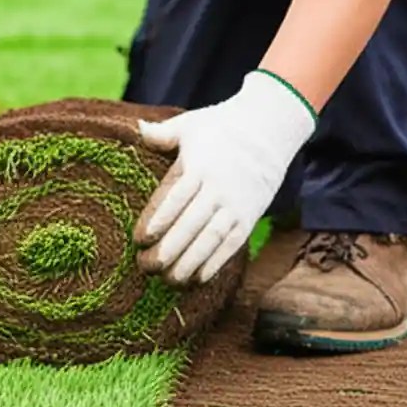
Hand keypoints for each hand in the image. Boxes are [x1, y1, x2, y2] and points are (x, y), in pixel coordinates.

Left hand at [134, 71, 316, 284]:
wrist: (269, 130)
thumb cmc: (221, 128)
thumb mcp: (191, 126)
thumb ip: (162, 134)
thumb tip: (137, 129)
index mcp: (199, 166)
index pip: (176, 196)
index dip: (158, 219)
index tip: (140, 238)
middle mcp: (219, 188)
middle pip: (191, 224)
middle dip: (168, 249)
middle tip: (145, 266)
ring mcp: (236, 205)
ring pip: (211, 239)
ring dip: (189, 263)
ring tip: (167, 280)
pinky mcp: (249, 217)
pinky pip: (232, 245)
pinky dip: (215, 263)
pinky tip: (197, 279)